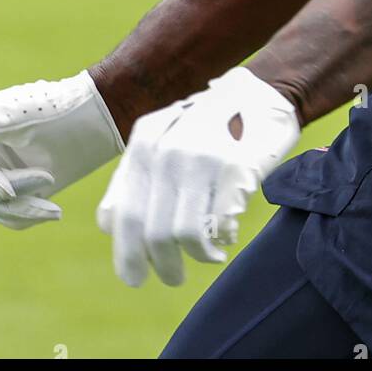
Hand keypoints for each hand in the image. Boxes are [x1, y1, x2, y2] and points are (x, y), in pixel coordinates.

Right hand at [0, 71, 123, 229]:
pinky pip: (11, 217)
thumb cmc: (59, 110)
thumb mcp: (18, 118)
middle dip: (13, 190)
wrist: (100, 117)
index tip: (7, 191)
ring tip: (54, 208)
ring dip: (23, 208)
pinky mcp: (20, 190)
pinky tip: (53, 211)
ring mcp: (2, 171)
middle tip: (49, 177)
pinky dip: (29, 217)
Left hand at [96, 66, 299, 286]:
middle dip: (163, 266)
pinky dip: (223, 240)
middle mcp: (167, 149)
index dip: (126, 252)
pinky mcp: (236, 168)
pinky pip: (221, 225)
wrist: (263, 92)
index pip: (123, 212)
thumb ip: (135, 176)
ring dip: (196, 256)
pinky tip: (227, 235)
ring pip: (186, 234)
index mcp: (144, 142)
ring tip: (208, 256)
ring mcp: (201, 158)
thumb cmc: (209, 125)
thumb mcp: (163, 137)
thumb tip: (108, 225)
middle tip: (173, 278)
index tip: (134, 275)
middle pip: (153, 230)